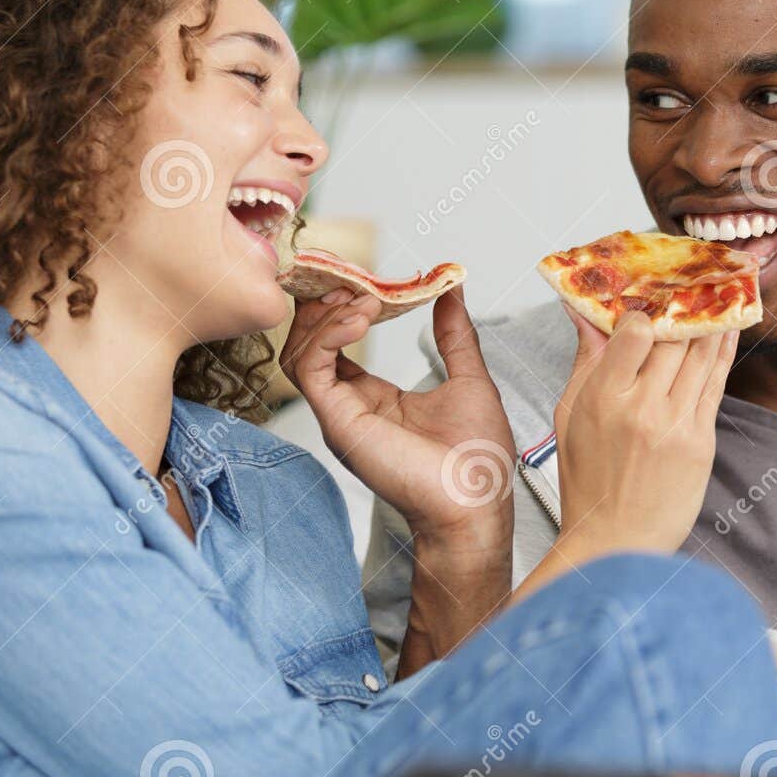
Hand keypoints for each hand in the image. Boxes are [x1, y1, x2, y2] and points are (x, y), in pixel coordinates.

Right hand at [280, 286, 515, 554]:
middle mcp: (350, 405)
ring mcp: (340, 414)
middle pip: (308, 343)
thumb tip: (451, 291)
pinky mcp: (338, 421)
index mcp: (374, 398)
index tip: (366, 279)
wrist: (476, 501)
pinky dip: (329, 334)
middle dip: (325, 303)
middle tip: (352, 275)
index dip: (344, 307)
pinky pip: (310, 368)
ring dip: (326, 315)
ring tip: (362, 295)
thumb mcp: (469, 378)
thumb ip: (454, 335)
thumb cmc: (477, 457)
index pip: (336, 343)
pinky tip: (360, 316)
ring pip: (300, 352)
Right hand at [546, 310, 736, 568]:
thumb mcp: (569, 416)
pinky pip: (715, 384)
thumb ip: (584, 359)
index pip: (634, 332)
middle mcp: (641, 408)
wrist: (616, 541)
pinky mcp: (701, 442)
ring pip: (701, 355)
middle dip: (683, 306)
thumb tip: (584, 310)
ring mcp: (675, 425)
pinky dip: (722, 352)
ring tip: (719, 294)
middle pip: (673, 338)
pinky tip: (727, 330)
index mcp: (602, 399)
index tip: (647, 304)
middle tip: (692, 283)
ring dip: (711, 321)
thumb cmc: (587, 480)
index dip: (644, 312)